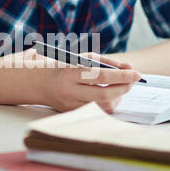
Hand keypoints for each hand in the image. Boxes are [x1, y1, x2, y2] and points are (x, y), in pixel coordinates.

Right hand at [15, 47, 140, 112]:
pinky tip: (110, 95)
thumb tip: (128, 68)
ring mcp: (70, 105)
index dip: (122, 75)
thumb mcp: (79, 57)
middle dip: (124, 88)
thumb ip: (104, 62)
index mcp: (69, 72)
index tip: (136, 73)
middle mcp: (69, 91)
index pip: (101, 75)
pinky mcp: (72, 113)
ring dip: (118, 97)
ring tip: (120, 87)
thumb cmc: (59, 65)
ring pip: (103, 106)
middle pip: (105, 95)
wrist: (32, 82)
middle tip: (133, 80)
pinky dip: (108, 103)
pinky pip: (96, 110)